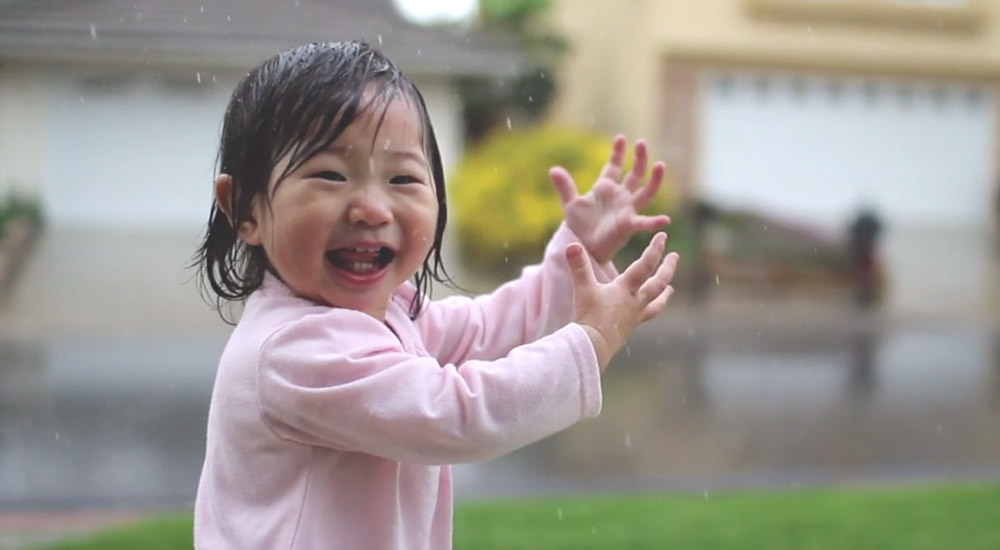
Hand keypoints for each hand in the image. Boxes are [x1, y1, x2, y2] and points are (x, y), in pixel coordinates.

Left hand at [550, 135, 671, 263]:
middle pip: (635, 174)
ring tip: (660, 165)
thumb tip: (553, 169)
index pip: (615, 166)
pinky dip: (654, 222)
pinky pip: (644, 223)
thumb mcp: (570, 203)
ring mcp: (627, 210)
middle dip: (639, 159)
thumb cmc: (579, 225)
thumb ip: (564, 186)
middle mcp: (620, 196)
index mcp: (606, 188)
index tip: (621, 138)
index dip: (618, 153)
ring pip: (646, 192)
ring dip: (654, 180)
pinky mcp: (628, 225)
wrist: (583, 245)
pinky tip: (665, 220)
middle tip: (642, 143)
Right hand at [567, 232, 678, 369]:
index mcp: (626, 288)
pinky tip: (646, 311)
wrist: (594, 346)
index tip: (663, 236)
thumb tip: (572, 244)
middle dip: (667, 268)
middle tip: (675, 256)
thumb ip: (579, 266)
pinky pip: (645, 316)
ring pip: (656, 302)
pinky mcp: (629, 327)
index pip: (645, 265)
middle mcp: (635, 301)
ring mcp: (634, 316)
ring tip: (671, 289)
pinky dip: (650, 310)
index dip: (655, 249)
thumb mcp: (583, 288)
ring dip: (665, 294)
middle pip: (658, 283)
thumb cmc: (589, 316)